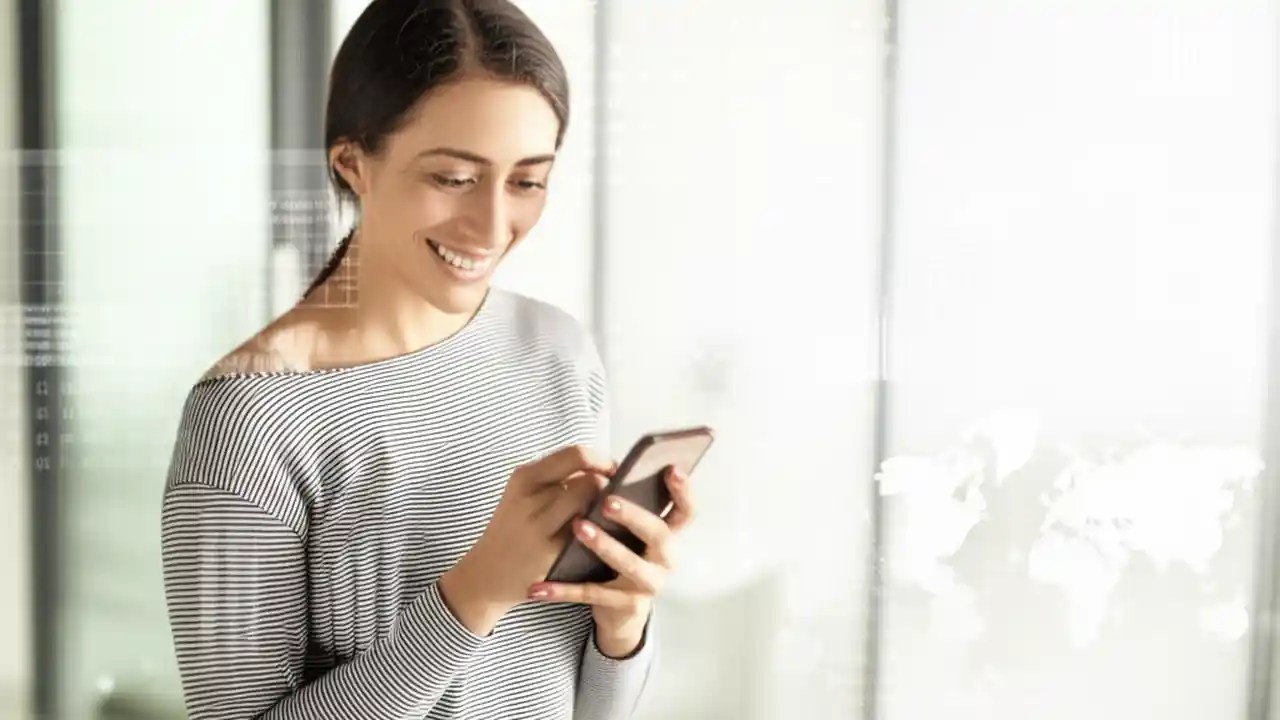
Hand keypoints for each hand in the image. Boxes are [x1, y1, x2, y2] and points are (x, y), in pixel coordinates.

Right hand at [440, 445, 614, 633]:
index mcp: (525, 478)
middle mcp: (530, 499)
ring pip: (591, 506)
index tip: (611, 471)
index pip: (576, 455)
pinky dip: (599, 531)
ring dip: (604, 510)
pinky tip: (600, 536)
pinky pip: (588, 534)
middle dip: (607, 488)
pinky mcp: (552, 553)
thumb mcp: (523, 495)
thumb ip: (556, 477)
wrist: (486, 574)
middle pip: (589, 481)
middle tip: (612, 498)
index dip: (601, 460)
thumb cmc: (513, 529)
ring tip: (605, 516)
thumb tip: (602, 467)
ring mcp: (540, 527)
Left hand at [525, 465, 696, 655]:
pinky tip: (540, 586)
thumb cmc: (622, 554)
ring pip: (629, 565)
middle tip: (608, 501)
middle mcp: (666, 559)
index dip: (683, 490)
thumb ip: (629, 505)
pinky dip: (565, 590)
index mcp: (668, 535)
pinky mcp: (626, 605)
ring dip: (604, 545)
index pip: (685, 510)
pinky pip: (593, 594)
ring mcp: (649, 584)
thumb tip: (608, 470)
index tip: (671, 468)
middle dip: (635, 516)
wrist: (619, 609)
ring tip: (578, 527)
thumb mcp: (630, 532)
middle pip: (659, 534)